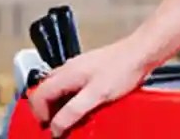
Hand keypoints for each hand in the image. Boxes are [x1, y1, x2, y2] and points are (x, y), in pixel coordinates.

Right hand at [26, 36, 152, 135]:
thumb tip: (56, 126)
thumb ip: (73, 111)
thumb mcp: (96, 95)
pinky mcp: (90, 70)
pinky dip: (71, 100)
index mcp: (66, 73)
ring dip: (59, 105)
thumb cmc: (122, 68)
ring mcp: (79, 68)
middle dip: (46, 110)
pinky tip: (83, 107)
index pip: (38, 94)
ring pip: (58, 89)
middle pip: (45, 91)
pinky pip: (72, 87)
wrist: (141, 53)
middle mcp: (69, 69)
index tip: (48, 127)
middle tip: (54, 125)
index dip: (39, 114)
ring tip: (68, 119)